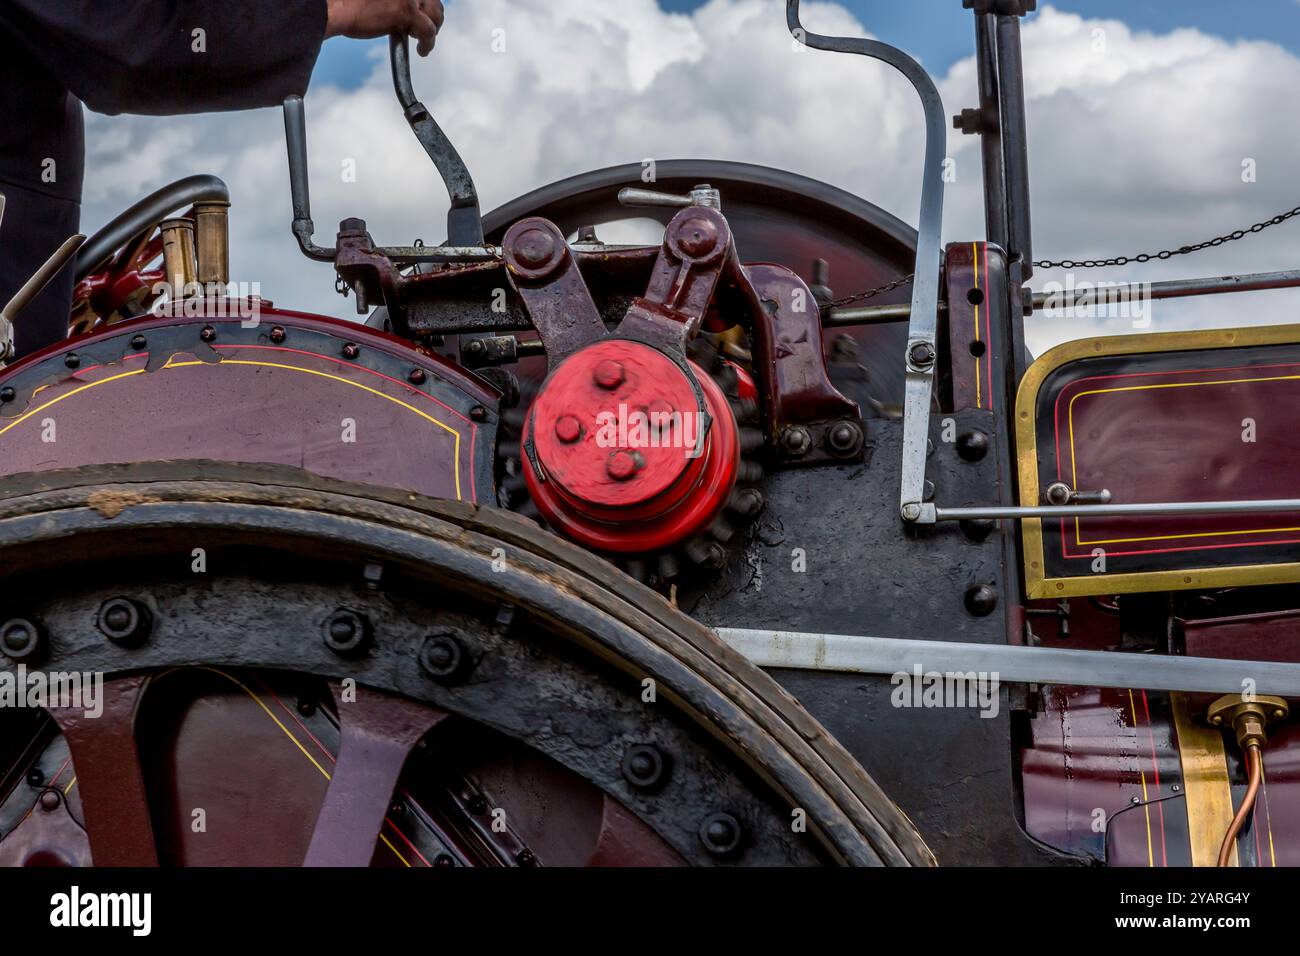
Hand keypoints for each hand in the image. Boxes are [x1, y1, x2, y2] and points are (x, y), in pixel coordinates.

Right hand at [326, 0, 444, 55]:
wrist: (338, 9)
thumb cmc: (349, 4)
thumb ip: (393, 1)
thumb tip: (403, 12)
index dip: (426, 6)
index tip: (422, 16)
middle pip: (434, 1)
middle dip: (433, 18)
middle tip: (426, 31)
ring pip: (435, 15)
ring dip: (433, 30)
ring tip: (423, 42)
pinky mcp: (407, 11)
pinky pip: (428, 31)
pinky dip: (428, 44)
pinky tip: (422, 51)